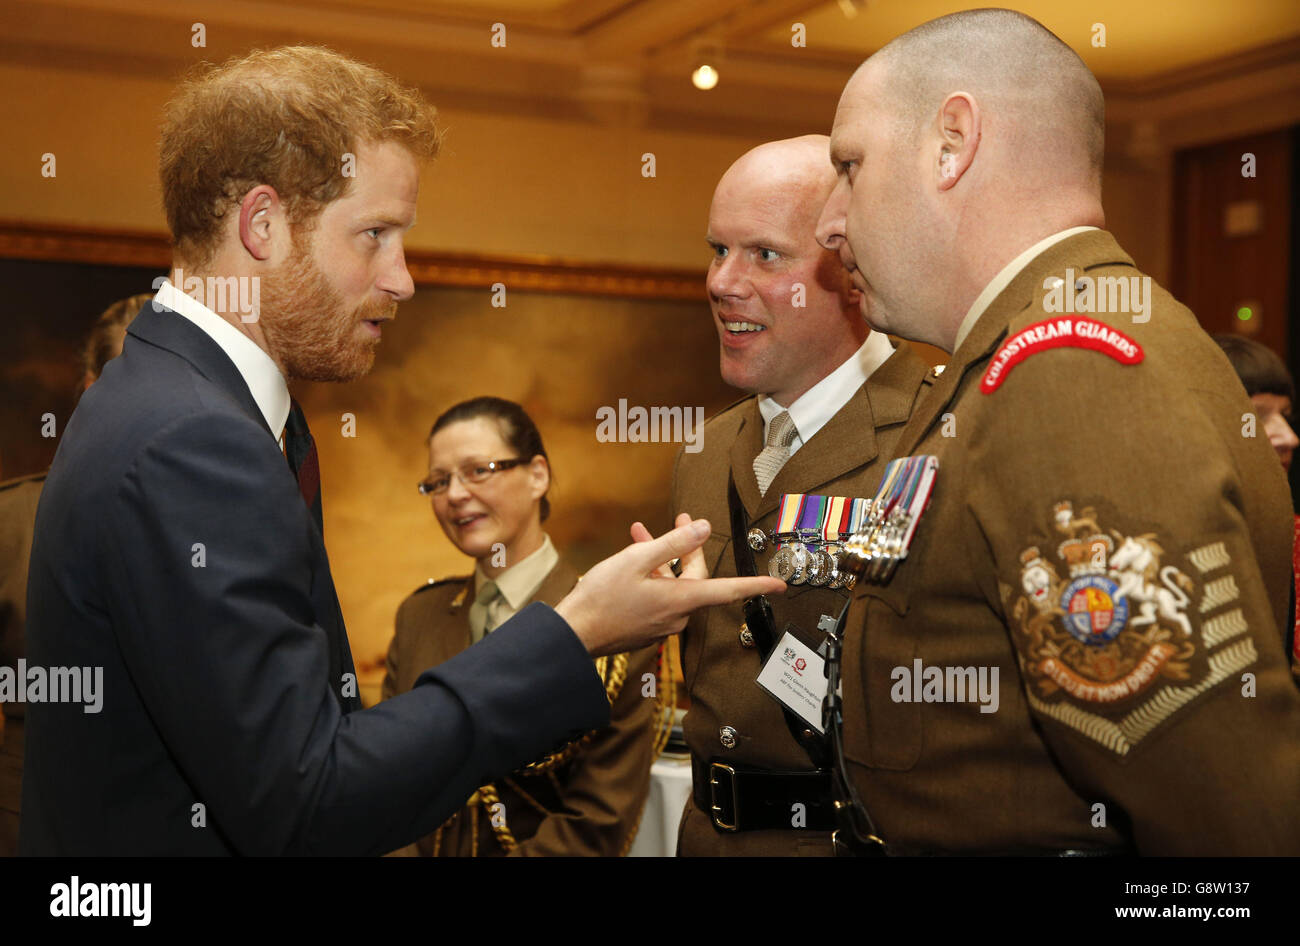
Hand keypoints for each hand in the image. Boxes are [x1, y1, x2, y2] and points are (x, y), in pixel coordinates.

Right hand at [554, 517, 784, 655]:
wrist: (573, 635)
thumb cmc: (601, 598)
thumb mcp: (637, 560)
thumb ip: (673, 543)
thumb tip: (703, 528)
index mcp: (681, 600)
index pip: (729, 590)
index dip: (756, 585)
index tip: (780, 584)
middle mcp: (677, 616)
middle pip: (695, 578)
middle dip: (686, 547)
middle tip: (679, 518)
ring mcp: (661, 624)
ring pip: (673, 585)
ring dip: (661, 560)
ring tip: (640, 535)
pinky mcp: (646, 628)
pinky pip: (659, 597)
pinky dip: (651, 577)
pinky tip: (631, 563)